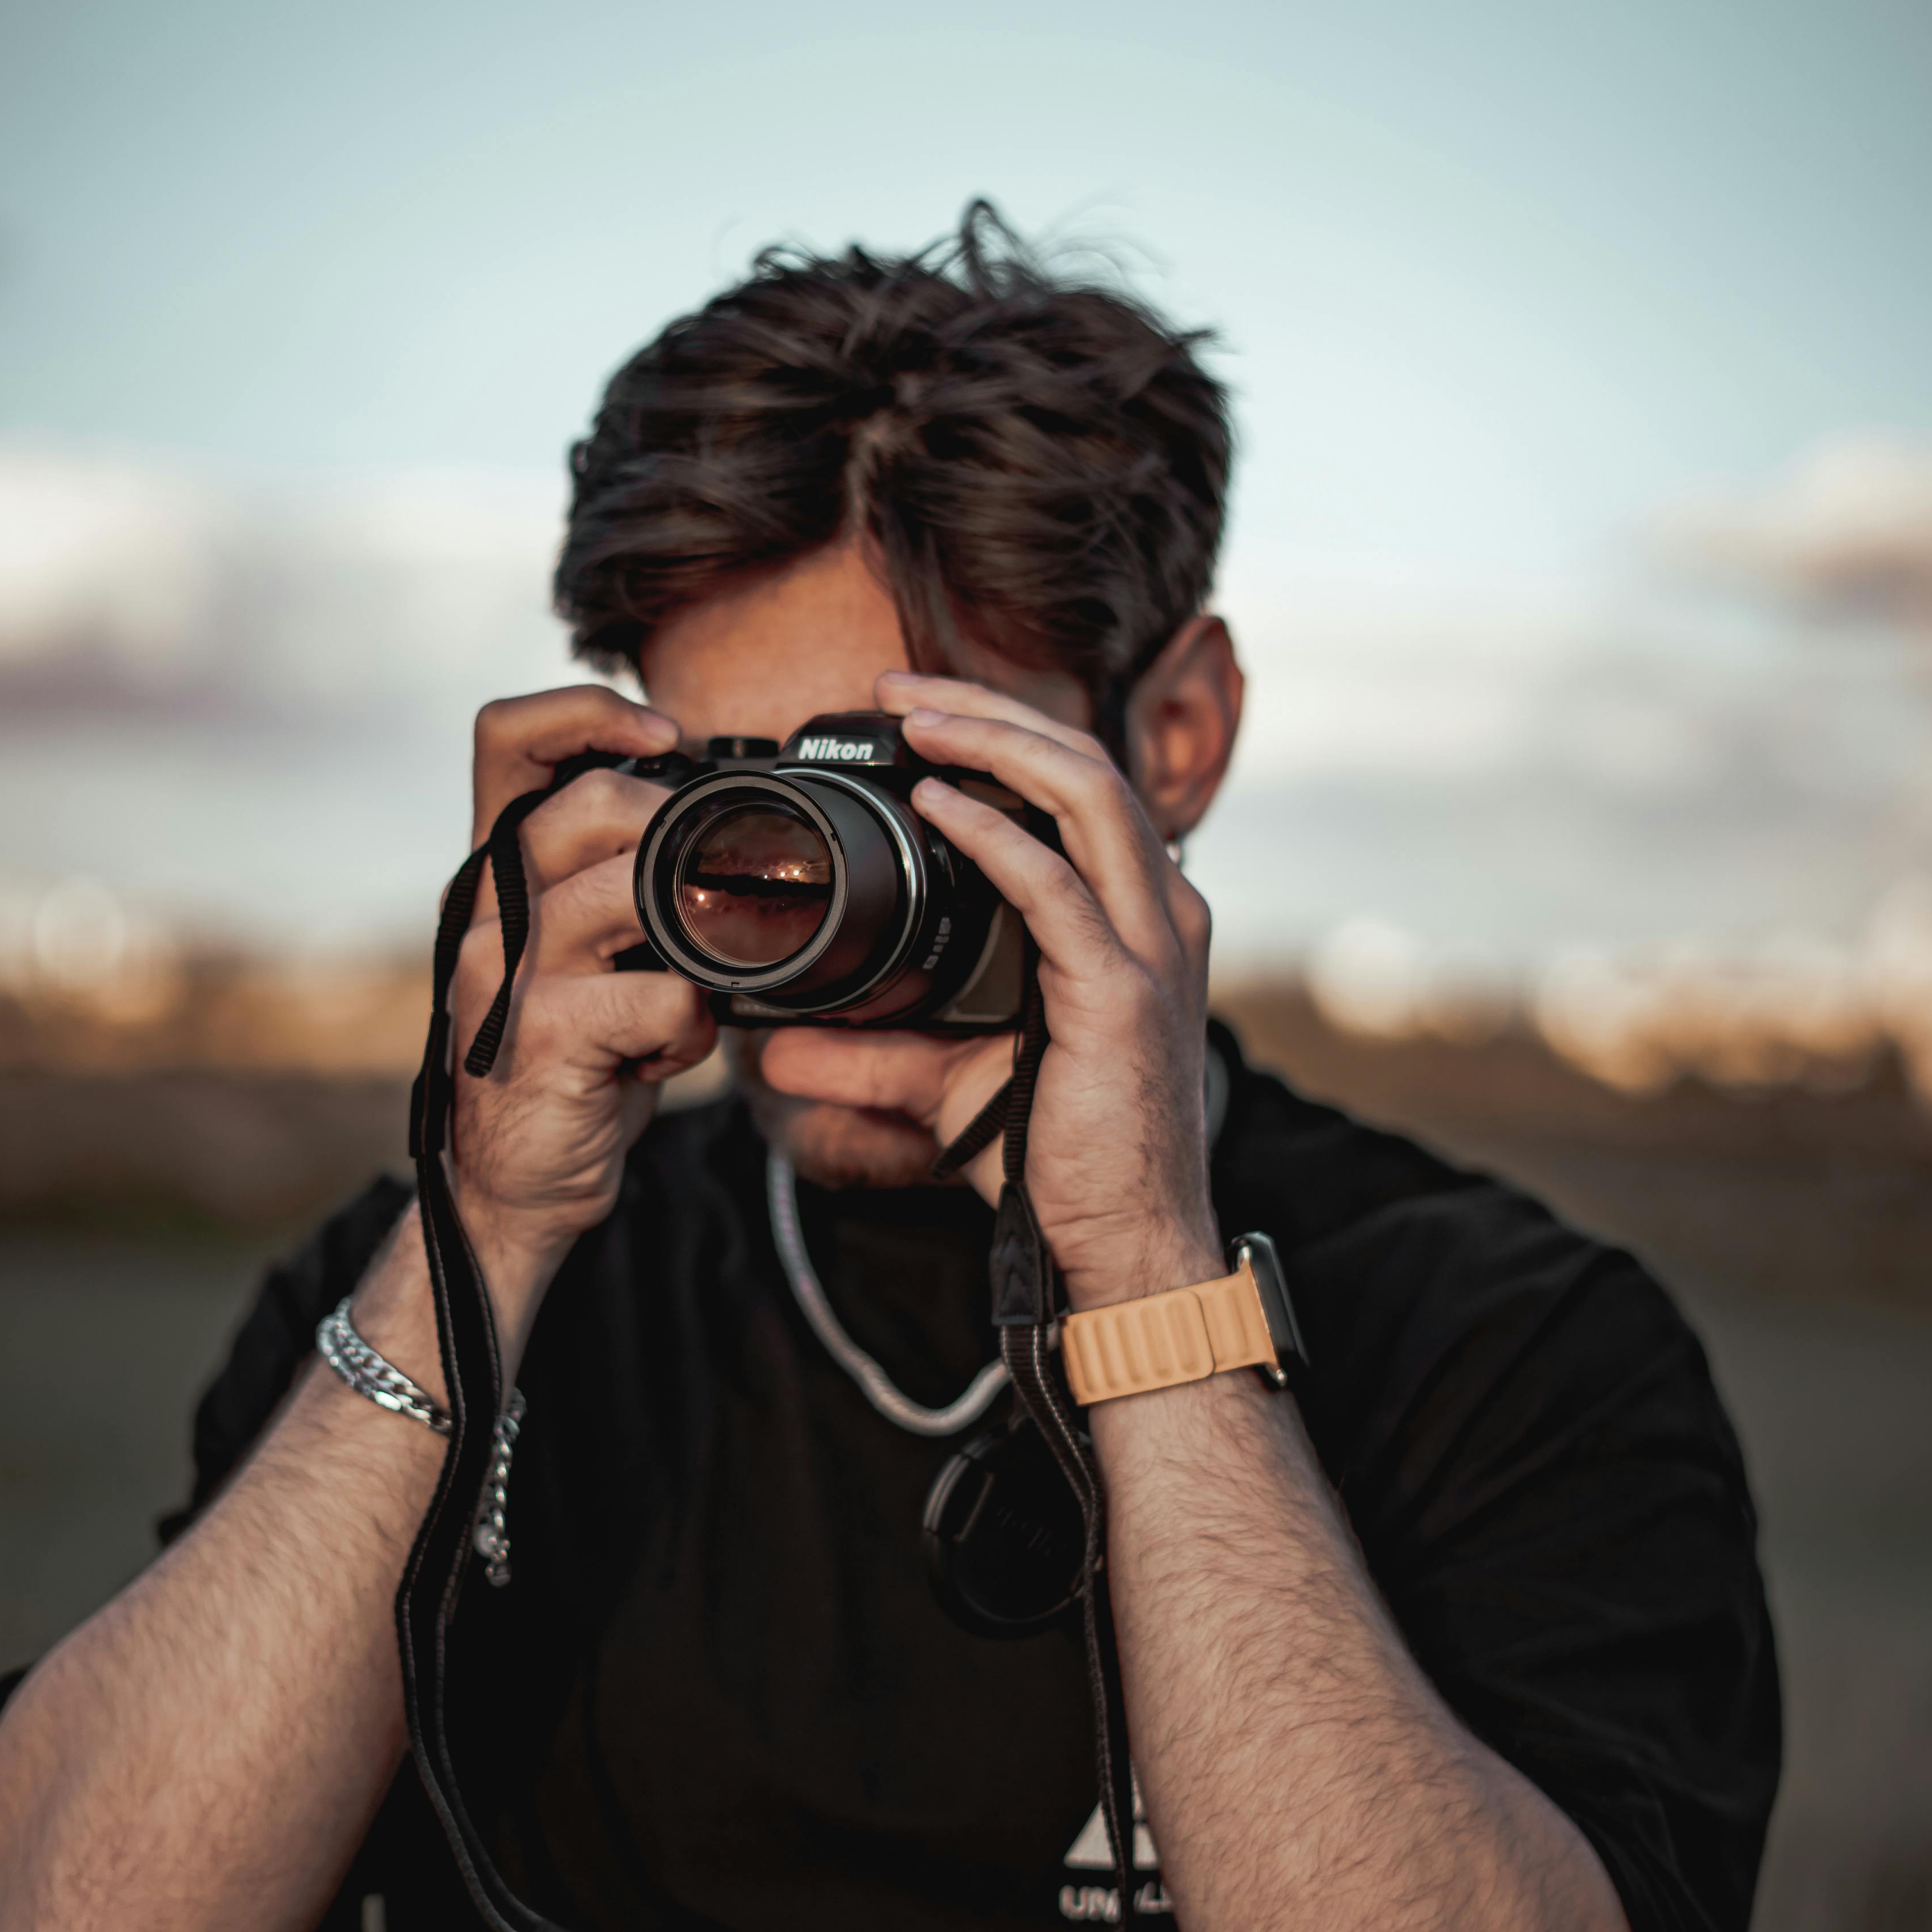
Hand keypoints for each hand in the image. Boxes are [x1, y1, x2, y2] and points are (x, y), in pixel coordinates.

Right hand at [446, 686, 714, 1321]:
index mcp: (497, 873)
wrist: (520, 1183)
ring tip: (700, 975)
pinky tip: (674, 1050)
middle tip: (707, 882)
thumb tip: (714, 824)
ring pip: (625, 890)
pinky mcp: (541, 1037)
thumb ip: (618, 884)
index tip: (665, 737)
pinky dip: (695, 1025)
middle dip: (670, 829)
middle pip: (580, 804)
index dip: (586, 713)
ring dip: (694, 931)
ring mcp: (505, 972)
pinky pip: (660, 998)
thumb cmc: (571, 1057)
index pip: (506, 738)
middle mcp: (486, 909)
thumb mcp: (585, 952)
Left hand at [876, 672, 1218, 1309]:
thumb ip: (867, 1051)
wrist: (1123, 1245)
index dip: (1002, 732)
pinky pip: (1057, 887)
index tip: (912, 712)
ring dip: (996, 739)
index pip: (1078, 788)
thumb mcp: (948, 1085)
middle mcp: (1161, 914)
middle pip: (1087, 763)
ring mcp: (1152, 949)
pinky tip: (938, 802)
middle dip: (993, 708)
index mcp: (1136, 917)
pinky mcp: (1122, 994)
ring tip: (915, 714)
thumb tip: (770, 1043)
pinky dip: (995, 832)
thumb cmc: (1058, 1159)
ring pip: (1088, 795)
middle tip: (898, 686)